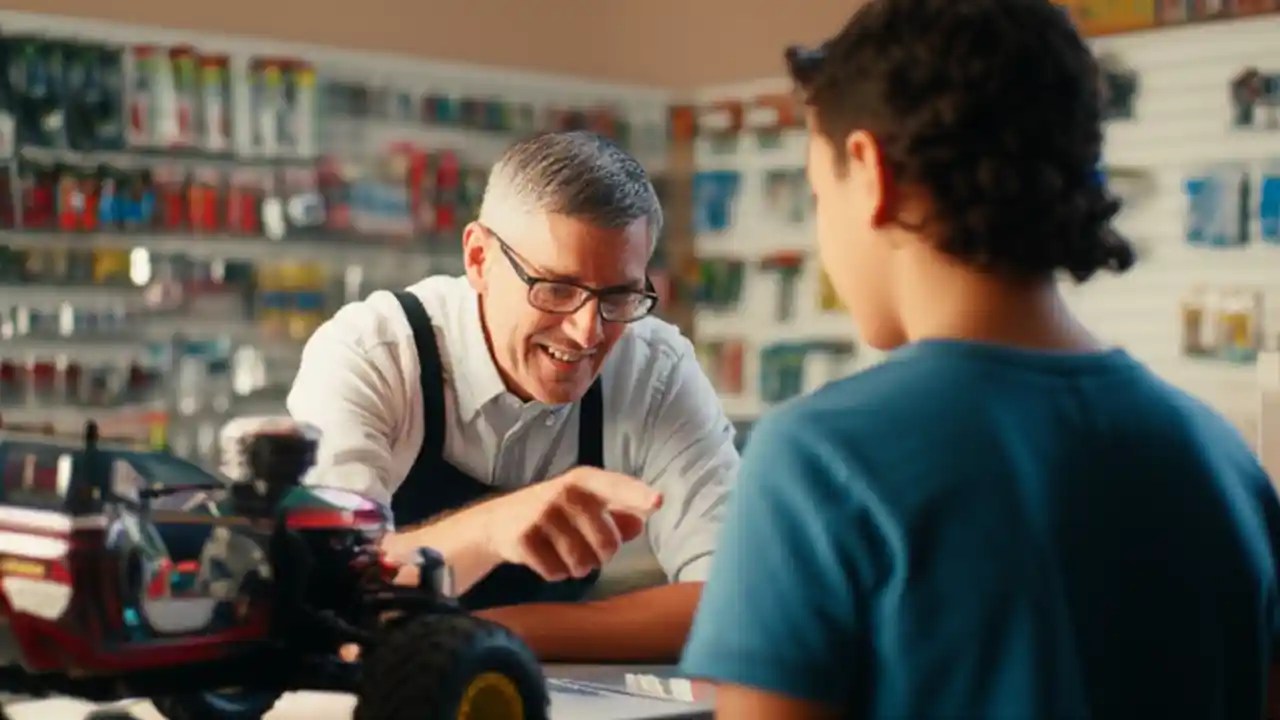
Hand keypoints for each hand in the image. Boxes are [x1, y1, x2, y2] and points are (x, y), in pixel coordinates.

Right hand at [479, 466, 660, 581]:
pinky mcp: (524, 539)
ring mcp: (542, 515)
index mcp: (584, 480)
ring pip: (582, 563)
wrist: (497, 522)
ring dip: (577, 566)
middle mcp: (565, 493)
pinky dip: (554, 572)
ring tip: (563, 551)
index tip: (658, 502)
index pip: (616, 486)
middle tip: (584, 544)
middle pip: (607, 544)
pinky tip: (543, 556)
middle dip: (601, 554)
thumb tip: (641, 521)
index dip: (638, 495)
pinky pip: (556, 572)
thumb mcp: (585, 506)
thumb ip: (617, 513)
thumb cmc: (553, 513)